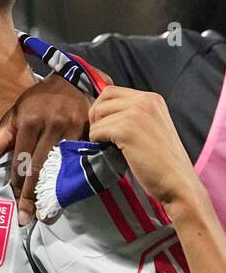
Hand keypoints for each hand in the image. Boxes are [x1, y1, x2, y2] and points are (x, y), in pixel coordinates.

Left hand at [0, 73, 89, 224]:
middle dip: (31, 194)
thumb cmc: (37, 102)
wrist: (72, 82)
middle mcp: (52, 125)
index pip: (21, 160)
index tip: (16, 202)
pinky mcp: (91, 132)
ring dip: (52, 191)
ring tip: (45, 212)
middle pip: (40, 167)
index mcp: (29, 121)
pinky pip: (79, 161)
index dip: (18, 182)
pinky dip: (71, 178)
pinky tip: (66, 194)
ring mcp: (74, 129)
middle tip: (27, 217)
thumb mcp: (12, 117)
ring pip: (60, 166)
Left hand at [88, 86, 198, 205]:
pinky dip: (97, 142)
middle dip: (96, 117)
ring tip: (111, 145)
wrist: (177, 181)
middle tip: (103, 136)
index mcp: (152, 98)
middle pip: (101, 100)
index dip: (101, 108)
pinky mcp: (126, 129)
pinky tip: (111, 151)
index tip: (105, 125)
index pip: (111, 91)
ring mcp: (136, 114)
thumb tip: (98, 109)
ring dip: (97, 132)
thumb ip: (131, 114)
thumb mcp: (150, 126)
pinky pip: (96, 131)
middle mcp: (145, 101)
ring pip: (97, 116)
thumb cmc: (161, 160)